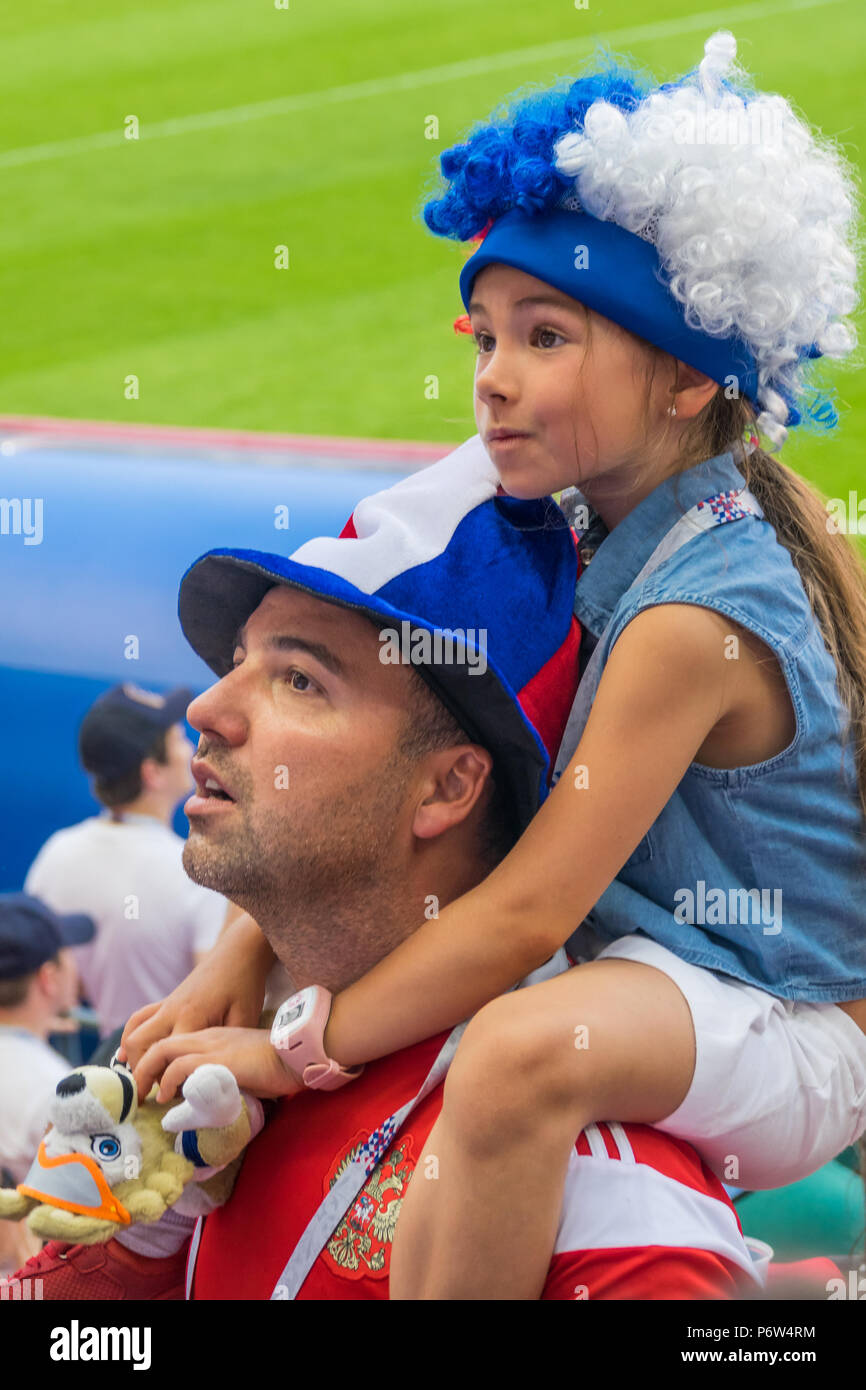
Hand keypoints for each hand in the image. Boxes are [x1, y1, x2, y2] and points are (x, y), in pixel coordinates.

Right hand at [117, 911, 275, 1092]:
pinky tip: (126, 1055)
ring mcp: (166, 1004)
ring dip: (132, 1057)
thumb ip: (227, 1045)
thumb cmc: (244, 986)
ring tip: (139, 1081)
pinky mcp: (166, 1000)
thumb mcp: (245, 1017)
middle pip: (141, 1047)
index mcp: (192, 1018)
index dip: (166, 1081)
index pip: (168, 1058)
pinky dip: (129, 1037)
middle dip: (139, 1074)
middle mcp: (172, 1011)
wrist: (237, 953)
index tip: (170, 1100)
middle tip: (144, 1099)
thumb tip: (216, 1075)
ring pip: (134, 1033)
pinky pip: (138, 1019)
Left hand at [137, 1027, 303, 1104]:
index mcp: (214, 1036)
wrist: (297, 1053)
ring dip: (148, 1075)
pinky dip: (167, 1081)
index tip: (149, 1085)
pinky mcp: (216, 1059)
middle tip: (137, 1091)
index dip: (156, 1062)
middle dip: (142, 1067)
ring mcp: (211, 1046)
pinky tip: (167, 1097)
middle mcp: (208, 1037)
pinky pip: (180, 1066)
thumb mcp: (243, 1066)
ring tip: (146, 1096)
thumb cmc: (277, 1064)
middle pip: (161, 1044)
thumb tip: (210, 1097)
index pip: (174, 1043)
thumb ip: (224, 1074)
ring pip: (163, 1051)